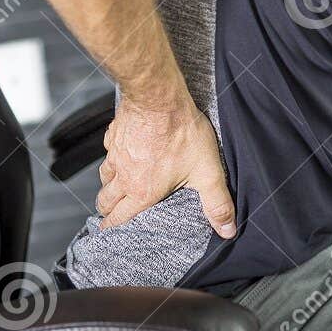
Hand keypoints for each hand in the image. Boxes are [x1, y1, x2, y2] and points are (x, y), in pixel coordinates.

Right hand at [97, 89, 235, 237]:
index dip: (112, 228)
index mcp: (142, 192)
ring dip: (108, 184)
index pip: (119, 219)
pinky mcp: (114, 134)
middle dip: (108, 209)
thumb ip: (217, 203)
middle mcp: (124, 176)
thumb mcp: (207, 172)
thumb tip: (227, 231)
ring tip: (116, 186)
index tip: (109, 232)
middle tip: (112, 212)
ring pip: (104, 176)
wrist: (159, 98)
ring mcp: (116, 154)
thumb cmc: (182, 134)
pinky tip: (122, 152)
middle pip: (105, 200)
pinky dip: (112, 155)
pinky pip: (108, 150)